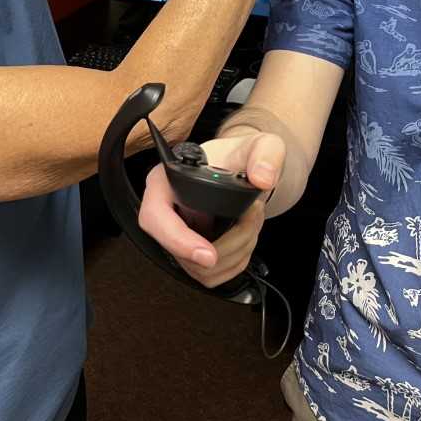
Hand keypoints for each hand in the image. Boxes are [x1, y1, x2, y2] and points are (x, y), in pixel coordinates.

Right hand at [137, 130, 284, 287]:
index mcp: (166, 181)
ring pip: (201, 269)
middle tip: (251, 216)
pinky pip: (212, 275)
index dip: (178, 241)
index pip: (155, 217)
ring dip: (237, 250)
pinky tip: (245, 234)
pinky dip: (237, 260)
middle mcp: (166, 210)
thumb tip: (262, 178)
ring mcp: (178, 234)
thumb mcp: (259, 145)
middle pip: (182, 252)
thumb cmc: (240, 157)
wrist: (245, 169)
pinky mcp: (192, 253)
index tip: (209, 254)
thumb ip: (265, 153)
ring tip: (251, 220)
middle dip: (228, 243)